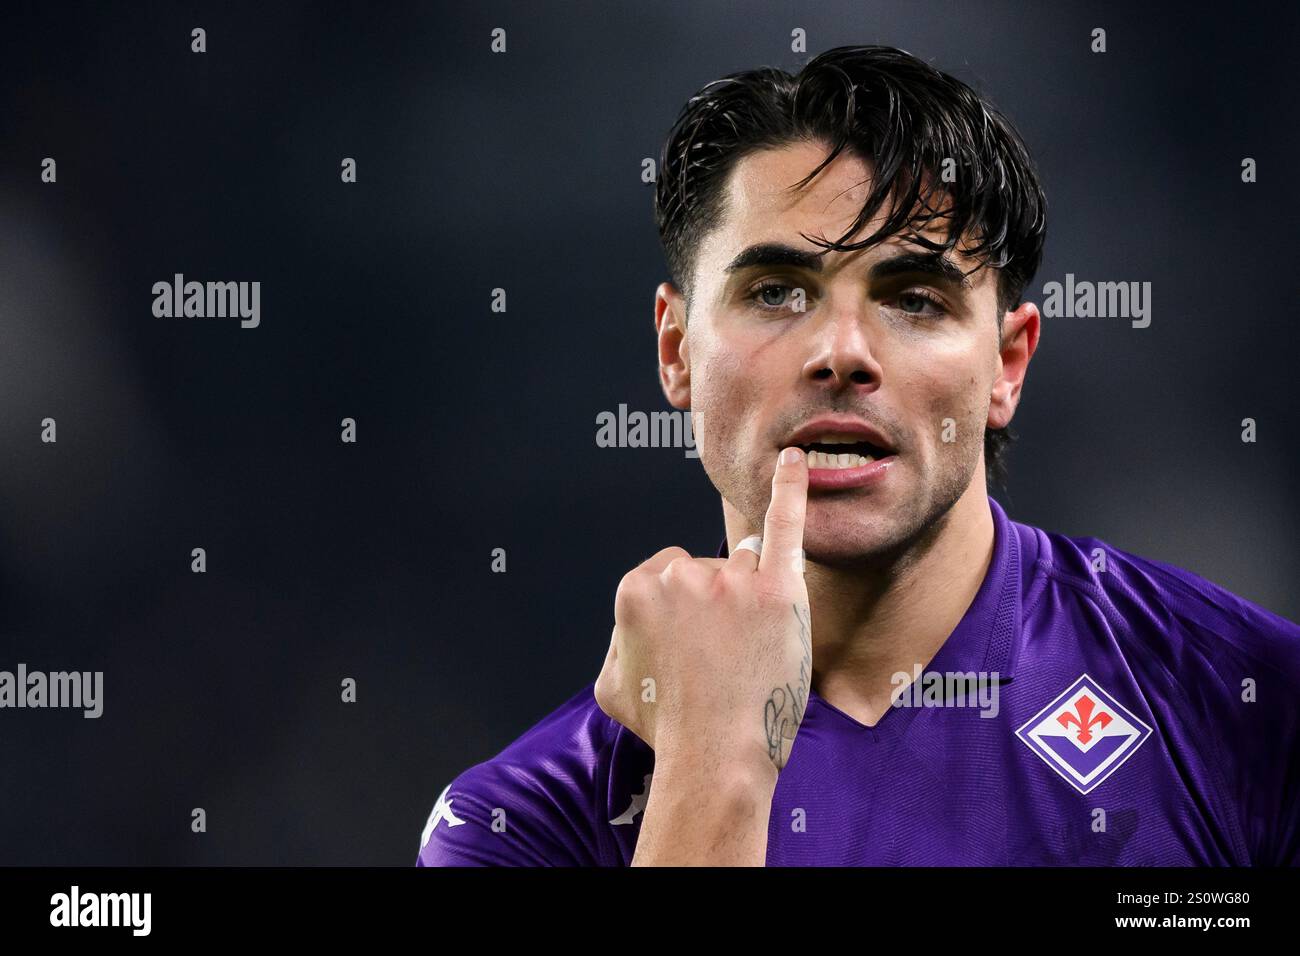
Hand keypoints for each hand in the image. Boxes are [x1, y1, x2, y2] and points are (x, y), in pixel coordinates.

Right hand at [594, 446, 812, 774]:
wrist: (716, 755)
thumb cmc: (666, 726)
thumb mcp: (611, 686)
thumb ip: (617, 640)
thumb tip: (633, 627)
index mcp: (637, 587)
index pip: (668, 574)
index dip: (685, 615)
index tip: (692, 649)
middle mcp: (682, 574)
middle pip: (709, 569)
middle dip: (717, 608)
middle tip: (721, 661)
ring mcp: (732, 580)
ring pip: (746, 569)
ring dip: (750, 601)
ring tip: (748, 653)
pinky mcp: (780, 590)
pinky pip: (785, 525)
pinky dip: (791, 489)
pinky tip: (795, 460)